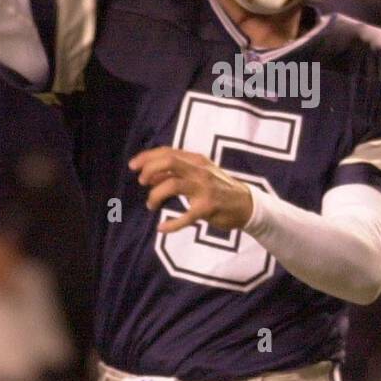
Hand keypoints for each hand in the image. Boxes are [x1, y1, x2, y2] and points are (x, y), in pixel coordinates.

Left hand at [129, 147, 253, 233]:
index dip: (147, 157)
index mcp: (197, 160)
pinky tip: (162, 228)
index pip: (167, 152)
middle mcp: (200, 171)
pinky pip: (184, 217)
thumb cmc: (219, 187)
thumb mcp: (201, 172)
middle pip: (169, 162)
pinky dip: (170, 224)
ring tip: (151, 205)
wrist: (247, 204)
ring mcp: (204, 189)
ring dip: (155, 196)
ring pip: (172, 185)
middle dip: (150, 170)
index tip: (133, 166)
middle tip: (142, 182)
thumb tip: (151, 175)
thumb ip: (178, 171)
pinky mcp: (207, 208)